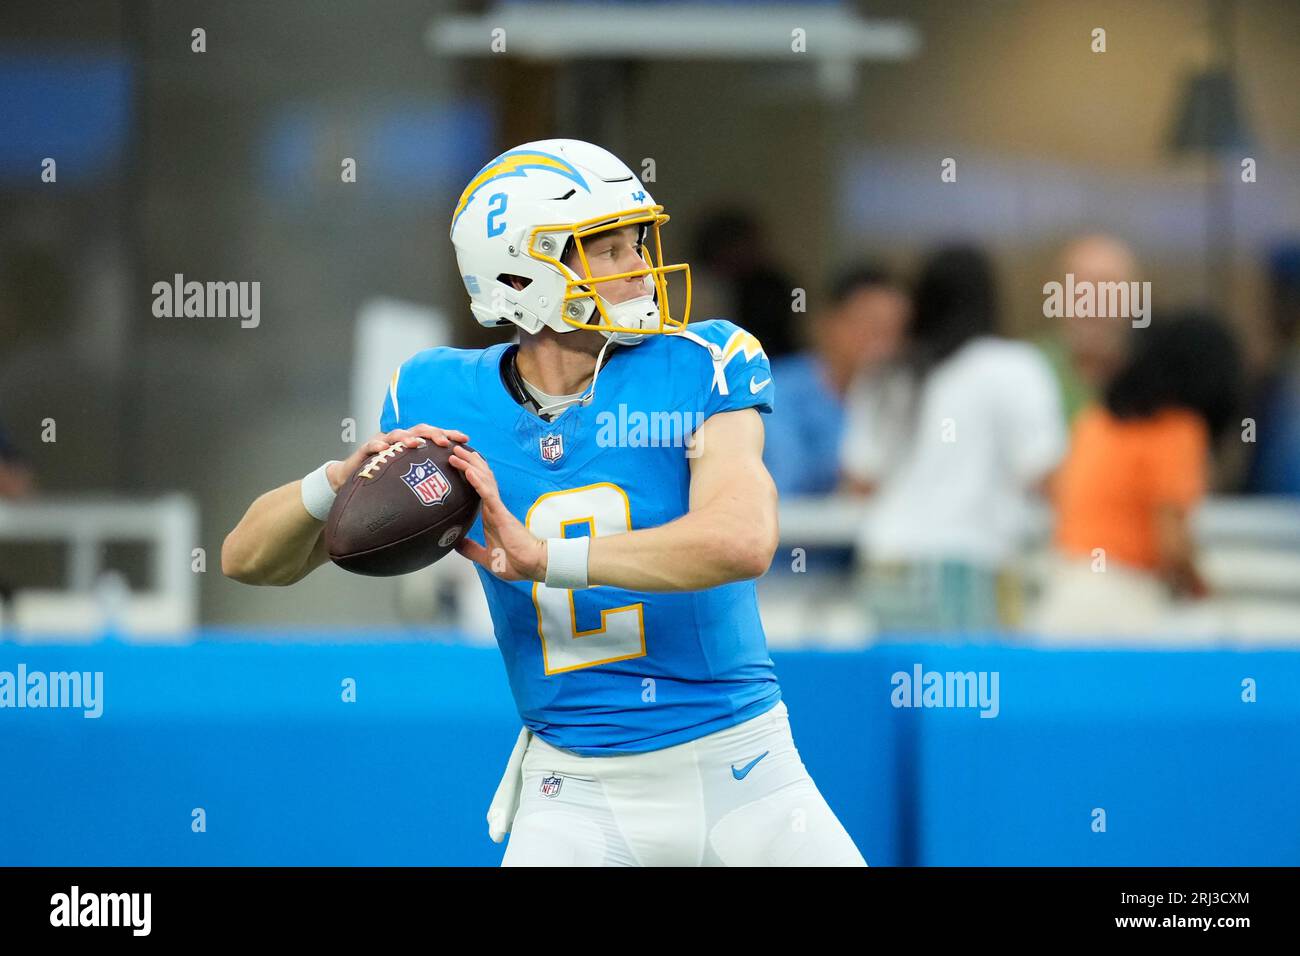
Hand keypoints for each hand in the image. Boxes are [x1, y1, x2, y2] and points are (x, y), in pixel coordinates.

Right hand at [326, 425, 468, 492]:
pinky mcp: (365, 451)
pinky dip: (378, 446)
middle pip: (418, 430)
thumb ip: (425, 482)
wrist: (350, 479)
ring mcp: (382, 443)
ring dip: (407, 437)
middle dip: (433, 433)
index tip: (465, 439)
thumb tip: (452, 496)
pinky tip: (384, 449)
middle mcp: (399, 440)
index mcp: (412, 445)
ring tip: (417, 443)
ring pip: (396, 434)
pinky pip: (371, 445)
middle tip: (445, 442)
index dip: (449, 434)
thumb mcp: (407, 481)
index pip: (433, 436)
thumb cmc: (383, 481)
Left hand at [447, 445, 546, 581]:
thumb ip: (471, 549)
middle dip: (467, 461)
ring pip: (483, 480)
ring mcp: (498, 509)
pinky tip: (468, 471)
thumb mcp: (486, 557)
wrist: (532, 567)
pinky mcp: (502, 514)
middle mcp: (494, 508)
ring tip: (457, 452)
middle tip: (454, 448)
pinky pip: (488, 494)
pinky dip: (478, 482)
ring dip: (469, 465)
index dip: (468, 473)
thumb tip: (454, 544)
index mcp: (491, 515)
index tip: (457, 462)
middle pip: (480, 478)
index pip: (478, 488)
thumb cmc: (515, 563)